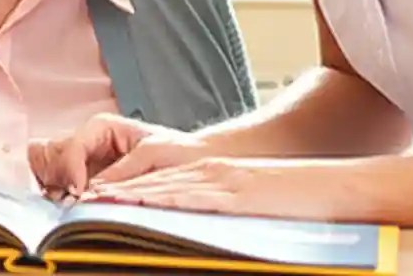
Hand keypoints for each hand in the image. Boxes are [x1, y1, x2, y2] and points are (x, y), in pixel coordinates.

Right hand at [29, 113, 213, 195]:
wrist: (190, 160)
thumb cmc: (175, 150)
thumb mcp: (152, 152)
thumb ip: (121, 169)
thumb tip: (94, 189)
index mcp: (100, 127)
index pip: (70, 146)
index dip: (71, 169)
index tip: (79, 192)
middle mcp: (86, 142)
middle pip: (47, 152)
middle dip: (56, 175)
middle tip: (72, 196)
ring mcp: (82, 162)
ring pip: (44, 166)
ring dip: (52, 184)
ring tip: (72, 200)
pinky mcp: (82, 181)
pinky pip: (54, 184)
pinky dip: (56, 193)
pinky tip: (74, 203)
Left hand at [87, 158, 345, 221]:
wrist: (333, 188)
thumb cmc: (296, 205)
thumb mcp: (250, 210)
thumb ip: (222, 215)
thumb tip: (200, 238)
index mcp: (214, 178)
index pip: (161, 183)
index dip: (127, 190)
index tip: (96, 201)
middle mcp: (211, 174)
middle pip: (154, 180)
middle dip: (115, 190)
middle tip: (79, 200)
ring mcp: (221, 181)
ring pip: (162, 185)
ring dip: (125, 193)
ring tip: (92, 201)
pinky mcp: (232, 192)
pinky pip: (187, 194)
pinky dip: (156, 197)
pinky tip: (134, 199)